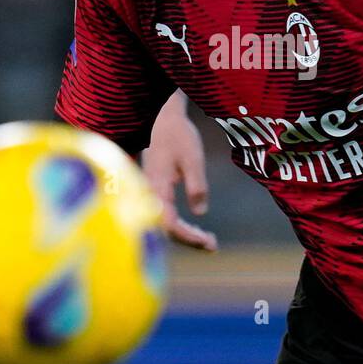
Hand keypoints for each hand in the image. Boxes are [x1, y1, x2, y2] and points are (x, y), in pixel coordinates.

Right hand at [143, 92, 217, 250]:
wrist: (161, 116)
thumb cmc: (177, 134)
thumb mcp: (192, 158)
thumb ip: (197, 185)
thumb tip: (201, 213)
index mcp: (157, 188)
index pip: (170, 224)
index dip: (189, 237)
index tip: (208, 242)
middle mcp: (150, 193)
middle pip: (166, 229)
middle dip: (189, 241)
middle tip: (213, 247)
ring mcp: (150, 192)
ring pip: (164, 224)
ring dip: (185, 235)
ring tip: (207, 241)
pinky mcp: (154, 190)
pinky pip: (164, 215)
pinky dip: (179, 225)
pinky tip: (194, 227)